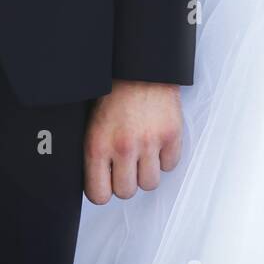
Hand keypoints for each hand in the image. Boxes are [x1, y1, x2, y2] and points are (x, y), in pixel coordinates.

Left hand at [84, 80, 182, 203]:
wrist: (140, 68)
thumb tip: (98, 181)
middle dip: (126, 182)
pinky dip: (164, 159)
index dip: (103, 191)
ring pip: (150, 183)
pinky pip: (170, 166)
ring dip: (146, 173)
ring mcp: (150, 142)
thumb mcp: (91, 126)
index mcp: (98, 146)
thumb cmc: (114, 94)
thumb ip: (94, 155)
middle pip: (126, 192)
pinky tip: (156, 145)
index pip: (99, 195)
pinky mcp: (171, 135)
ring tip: (142, 156)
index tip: (106, 183)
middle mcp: (124, 147)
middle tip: (125, 167)